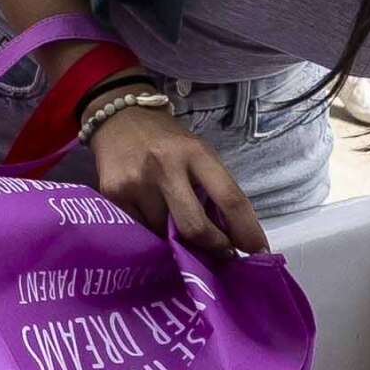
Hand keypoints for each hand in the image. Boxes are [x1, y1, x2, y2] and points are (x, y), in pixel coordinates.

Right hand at [85, 103, 268, 255]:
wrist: (118, 117)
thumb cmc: (166, 140)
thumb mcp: (196, 152)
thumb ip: (212, 188)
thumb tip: (230, 236)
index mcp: (195, 153)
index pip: (229, 197)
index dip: (246, 230)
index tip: (257, 251)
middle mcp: (166, 166)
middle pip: (195, 227)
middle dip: (212, 246)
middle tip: (220, 251)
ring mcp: (136, 181)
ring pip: (164, 234)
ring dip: (176, 239)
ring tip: (175, 225)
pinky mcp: (113, 193)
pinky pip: (139, 230)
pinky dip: (150, 232)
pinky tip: (150, 216)